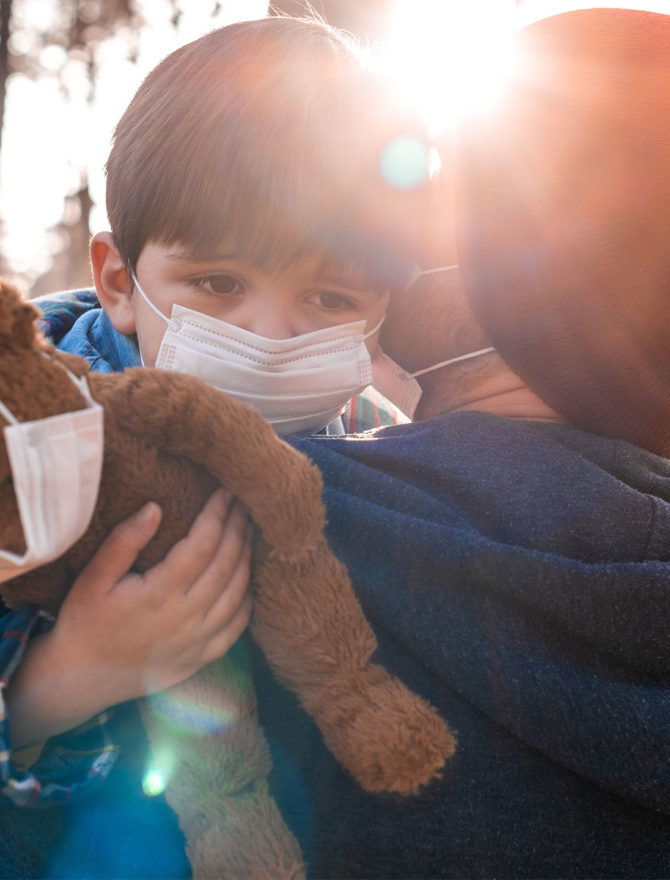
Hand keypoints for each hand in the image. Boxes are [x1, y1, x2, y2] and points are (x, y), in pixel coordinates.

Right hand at [6, 489, 252, 746]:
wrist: (82, 679)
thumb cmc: (86, 622)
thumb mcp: (93, 578)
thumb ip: (123, 542)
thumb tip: (155, 508)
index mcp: (159, 594)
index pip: (203, 545)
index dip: (217, 515)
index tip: (224, 493)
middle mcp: (186, 618)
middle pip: (227, 564)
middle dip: (238, 529)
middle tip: (243, 504)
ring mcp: (198, 642)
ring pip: (238, 592)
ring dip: (248, 557)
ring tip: (249, 530)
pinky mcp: (203, 658)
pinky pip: (238, 624)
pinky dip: (248, 595)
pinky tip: (247, 575)